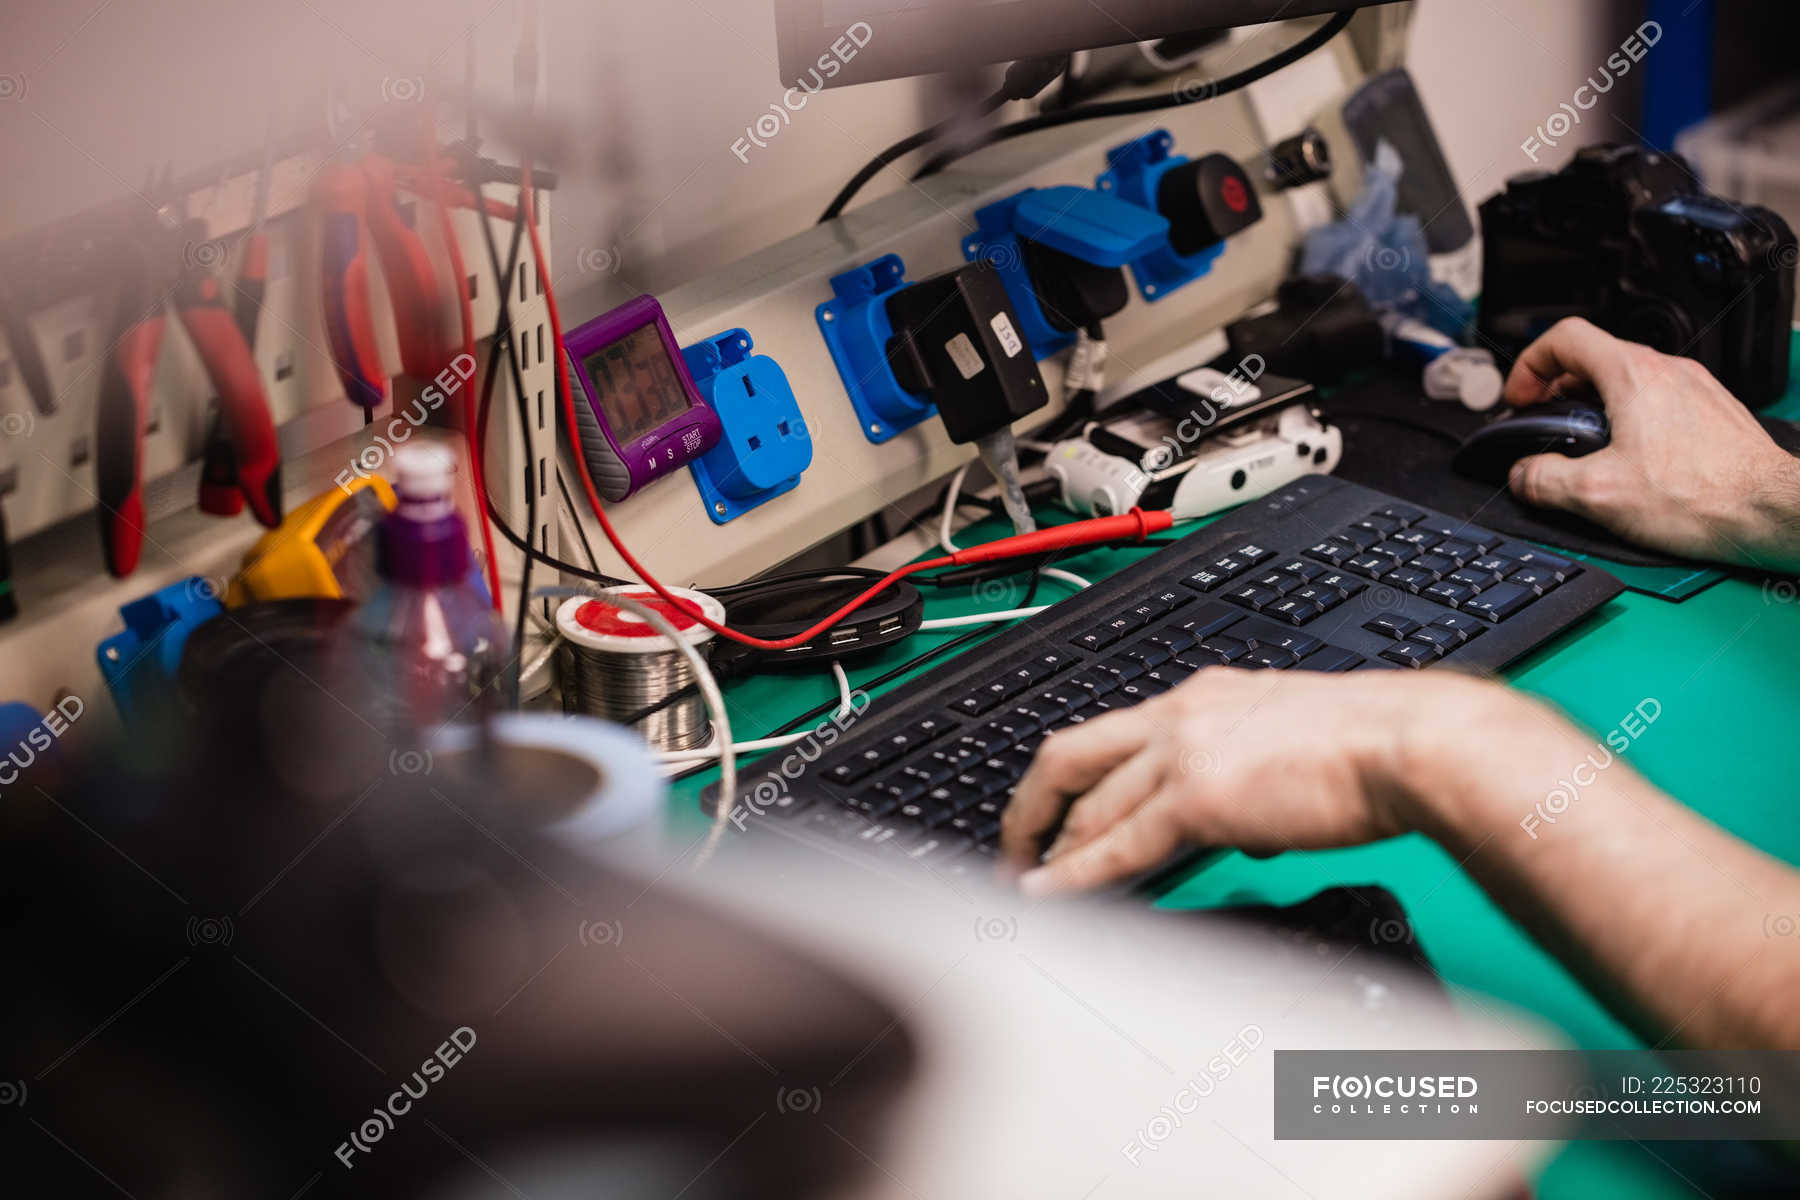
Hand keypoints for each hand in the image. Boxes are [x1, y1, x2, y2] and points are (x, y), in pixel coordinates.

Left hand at [1001, 667, 1543, 895]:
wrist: (1409, 744)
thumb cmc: (1374, 748)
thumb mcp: (1290, 745)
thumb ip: (1250, 777)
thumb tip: (1241, 828)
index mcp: (1201, 697)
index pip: (1111, 735)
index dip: (1070, 777)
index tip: (1052, 809)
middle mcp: (1180, 714)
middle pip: (1071, 756)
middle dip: (1030, 807)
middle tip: (1012, 848)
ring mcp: (1182, 752)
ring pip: (1088, 805)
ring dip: (1046, 850)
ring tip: (1021, 883)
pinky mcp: (1196, 797)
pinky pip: (1116, 845)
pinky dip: (1074, 875)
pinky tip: (1050, 894)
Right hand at [1503, 318, 1799, 571]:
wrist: (1772, 511)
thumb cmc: (1703, 497)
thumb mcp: (1597, 495)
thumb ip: (1543, 480)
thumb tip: (1524, 475)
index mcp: (1634, 375)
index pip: (1564, 338)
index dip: (1529, 364)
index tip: (1521, 399)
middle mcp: (1669, 371)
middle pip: (1595, 359)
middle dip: (1558, 391)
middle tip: (1547, 425)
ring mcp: (1695, 389)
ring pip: (1628, 381)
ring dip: (1596, 407)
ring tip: (1589, 448)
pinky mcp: (1713, 412)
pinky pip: (1659, 402)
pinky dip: (1632, 421)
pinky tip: (1633, 461)